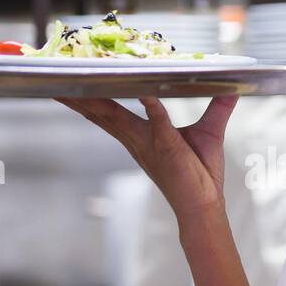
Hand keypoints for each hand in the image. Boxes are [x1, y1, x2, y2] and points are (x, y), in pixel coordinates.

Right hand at [55, 94, 239, 219]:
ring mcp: (149, 144)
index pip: (109, 111)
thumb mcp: (210, 130)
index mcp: (141, 135)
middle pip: (101, 113)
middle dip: (76, 98)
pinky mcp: (168, 149)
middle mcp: (137, 140)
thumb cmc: (202, 173)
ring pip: (116, 118)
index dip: (90, 96)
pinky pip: (159, 123)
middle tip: (55, 80)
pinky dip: (153, 108)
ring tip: (75, 85)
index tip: (73, 80)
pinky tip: (146, 95)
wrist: (206, 205)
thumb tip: (230, 85)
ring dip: (96, 101)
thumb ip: (218, 105)